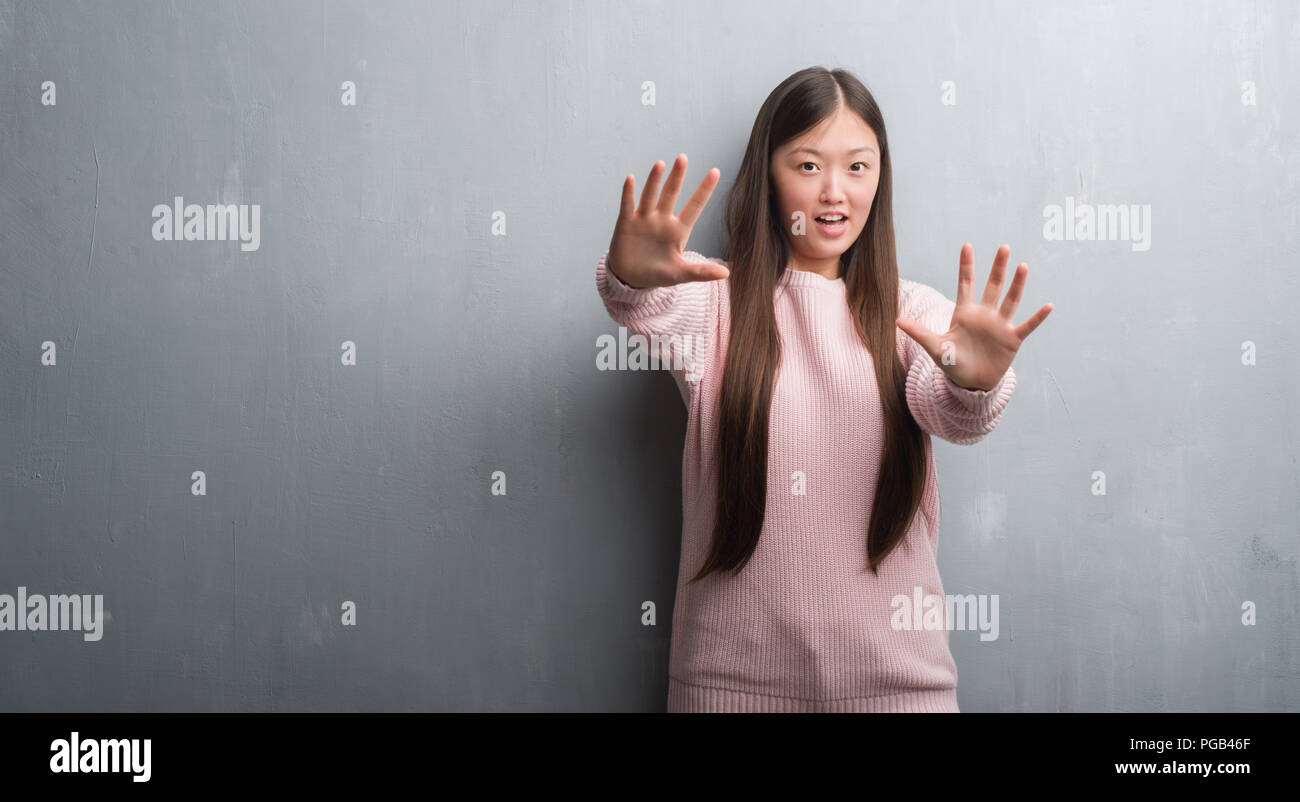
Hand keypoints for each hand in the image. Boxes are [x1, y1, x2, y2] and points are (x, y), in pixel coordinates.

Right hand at [607, 154, 729, 288]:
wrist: (630, 279)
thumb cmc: (657, 274)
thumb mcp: (681, 274)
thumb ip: (702, 272)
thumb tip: (726, 274)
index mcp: (678, 230)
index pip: (694, 206)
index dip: (704, 190)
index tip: (715, 171)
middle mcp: (662, 220)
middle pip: (671, 194)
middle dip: (677, 176)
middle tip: (683, 158)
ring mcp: (644, 220)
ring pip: (650, 196)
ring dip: (654, 180)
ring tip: (660, 164)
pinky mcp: (627, 224)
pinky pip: (628, 205)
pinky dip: (628, 193)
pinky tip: (631, 179)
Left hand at [896, 243, 1052, 391]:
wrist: (971, 382)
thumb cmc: (953, 362)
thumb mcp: (936, 347)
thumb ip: (920, 333)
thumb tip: (897, 321)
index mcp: (965, 313)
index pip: (965, 284)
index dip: (966, 266)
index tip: (967, 245)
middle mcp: (984, 315)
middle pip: (992, 287)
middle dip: (997, 268)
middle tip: (1003, 247)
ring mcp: (1000, 326)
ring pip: (1010, 301)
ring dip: (1017, 285)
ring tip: (1023, 266)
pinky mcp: (1012, 339)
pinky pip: (1027, 326)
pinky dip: (1037, 317)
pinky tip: (1048, 306)